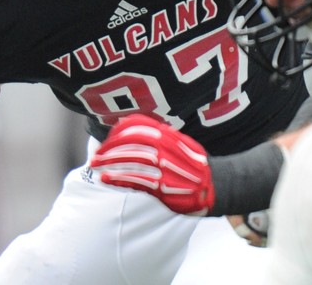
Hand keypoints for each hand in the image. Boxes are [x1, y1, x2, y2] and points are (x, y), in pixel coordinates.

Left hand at [90, 114, 213, 214]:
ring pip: (130, 160)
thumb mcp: (178, 143)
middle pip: (129, 143)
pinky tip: (107, 179)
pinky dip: (119, 178)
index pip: (136, 126)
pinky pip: (137, 179)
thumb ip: (158, 136)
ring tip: (96, 167)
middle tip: (95, 157)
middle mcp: (166, 147)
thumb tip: (129, 130)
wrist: (216, 185)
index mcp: (167, 134)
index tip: (105, 142)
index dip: (116, 134)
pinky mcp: (164, 184)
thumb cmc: (193, 165)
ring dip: (110, 164)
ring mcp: (165, 165)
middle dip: (109, 150)